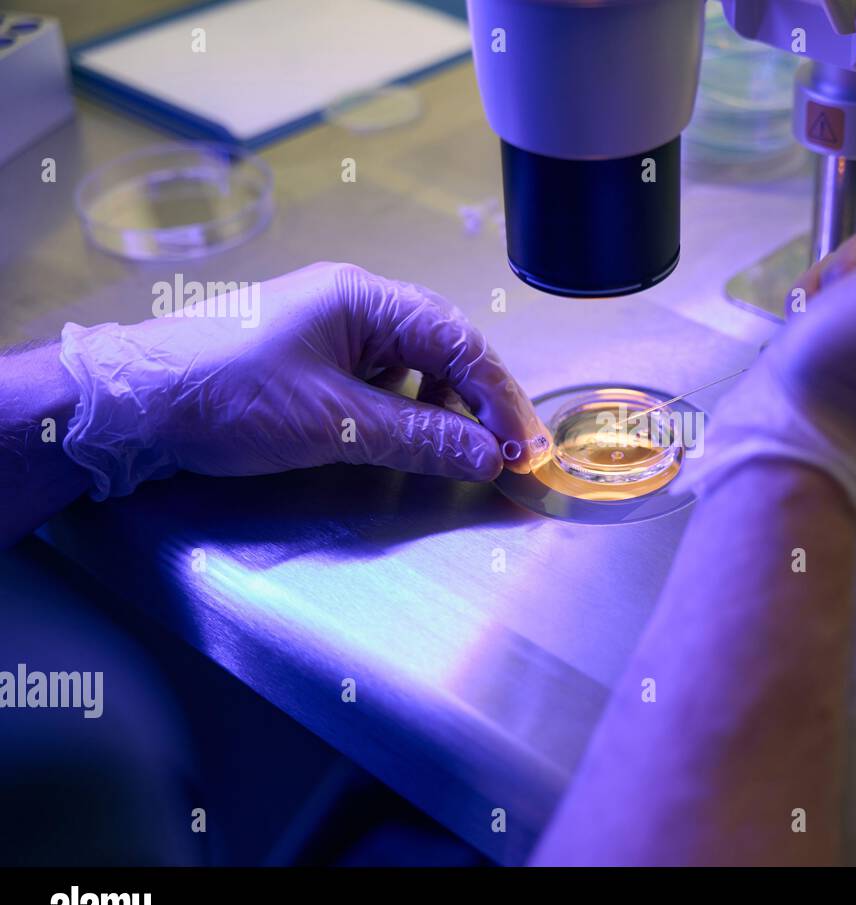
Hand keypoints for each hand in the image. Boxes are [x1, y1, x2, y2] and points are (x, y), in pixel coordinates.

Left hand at [58, 262, 549, 498]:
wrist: (131, 403)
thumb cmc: (227, 398)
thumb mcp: (332, 424)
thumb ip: (419, 438)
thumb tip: (489, 456)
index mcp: (364, 298)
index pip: (459, 342)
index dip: (500, 398)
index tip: (524, 449)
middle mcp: (356, 300)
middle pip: (445, 345)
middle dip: (482, 400)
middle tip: (508, 453)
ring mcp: (334, 324)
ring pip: (417, 361)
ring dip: (446, 406)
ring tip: (461, 450)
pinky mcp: (315, 352)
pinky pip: (384, 374)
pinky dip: (408, 407)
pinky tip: (410, 435)